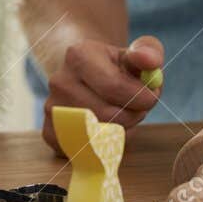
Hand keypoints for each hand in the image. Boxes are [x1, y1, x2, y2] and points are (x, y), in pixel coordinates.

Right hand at [42, 34, 162, 151]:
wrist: (85, 74)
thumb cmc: (116, 65)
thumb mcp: (137, 52)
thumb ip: (149, 52)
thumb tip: (149, 62)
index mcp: (78, 56)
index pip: (115, 86)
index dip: (143, 97)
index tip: (151, 95)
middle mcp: (59, 81)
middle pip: (109, 114)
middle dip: (134, 114)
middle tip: (138, 106)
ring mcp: (52, 108)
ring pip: (100, 135)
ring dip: (122, 129)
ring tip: (123, 114)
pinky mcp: (50, 132)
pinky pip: (88, 149)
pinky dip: (105, 144)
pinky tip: (107, 127)